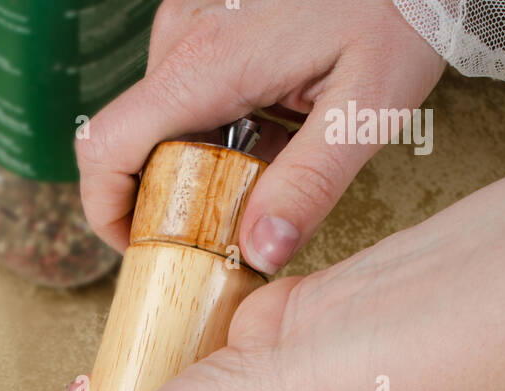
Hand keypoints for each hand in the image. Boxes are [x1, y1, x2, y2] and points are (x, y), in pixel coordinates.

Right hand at [78, 0, 444, 269]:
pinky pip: (190, 81)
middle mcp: (185, 31)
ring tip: (270, 154)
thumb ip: (310, 185)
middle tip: (230, 217)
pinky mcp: (210, 8)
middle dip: (171, 190)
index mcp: (207, 62)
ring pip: (164, 114)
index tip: (137, 247)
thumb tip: (260, 252)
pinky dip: (218, 117)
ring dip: (200, 153)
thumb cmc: (400, 8)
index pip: (106, 146)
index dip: (105, 210)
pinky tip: (275, 116)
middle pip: (136, 139)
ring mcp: (193, 13)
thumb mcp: (368, 108)